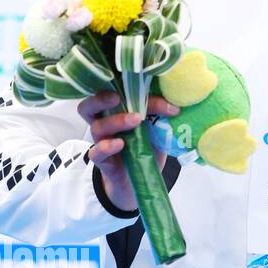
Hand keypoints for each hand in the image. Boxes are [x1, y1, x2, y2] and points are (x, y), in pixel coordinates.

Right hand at [79, 91, 178, 211]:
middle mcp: (104, 124)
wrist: (140, 179)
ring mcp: (102, 142)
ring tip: (136, 120)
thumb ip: (160, 114)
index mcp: (116, 112)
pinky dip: (106, 146)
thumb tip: (178, 99)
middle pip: (89, 107)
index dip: (126, 89)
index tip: (152, 91)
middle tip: (118, 97)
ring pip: (97, 127)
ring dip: (117, 121)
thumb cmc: (146, 146)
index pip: (110, 94)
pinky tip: (120, 144)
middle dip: (101, 99)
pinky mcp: (103, 161)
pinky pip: (96, 152)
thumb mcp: (155, 128)